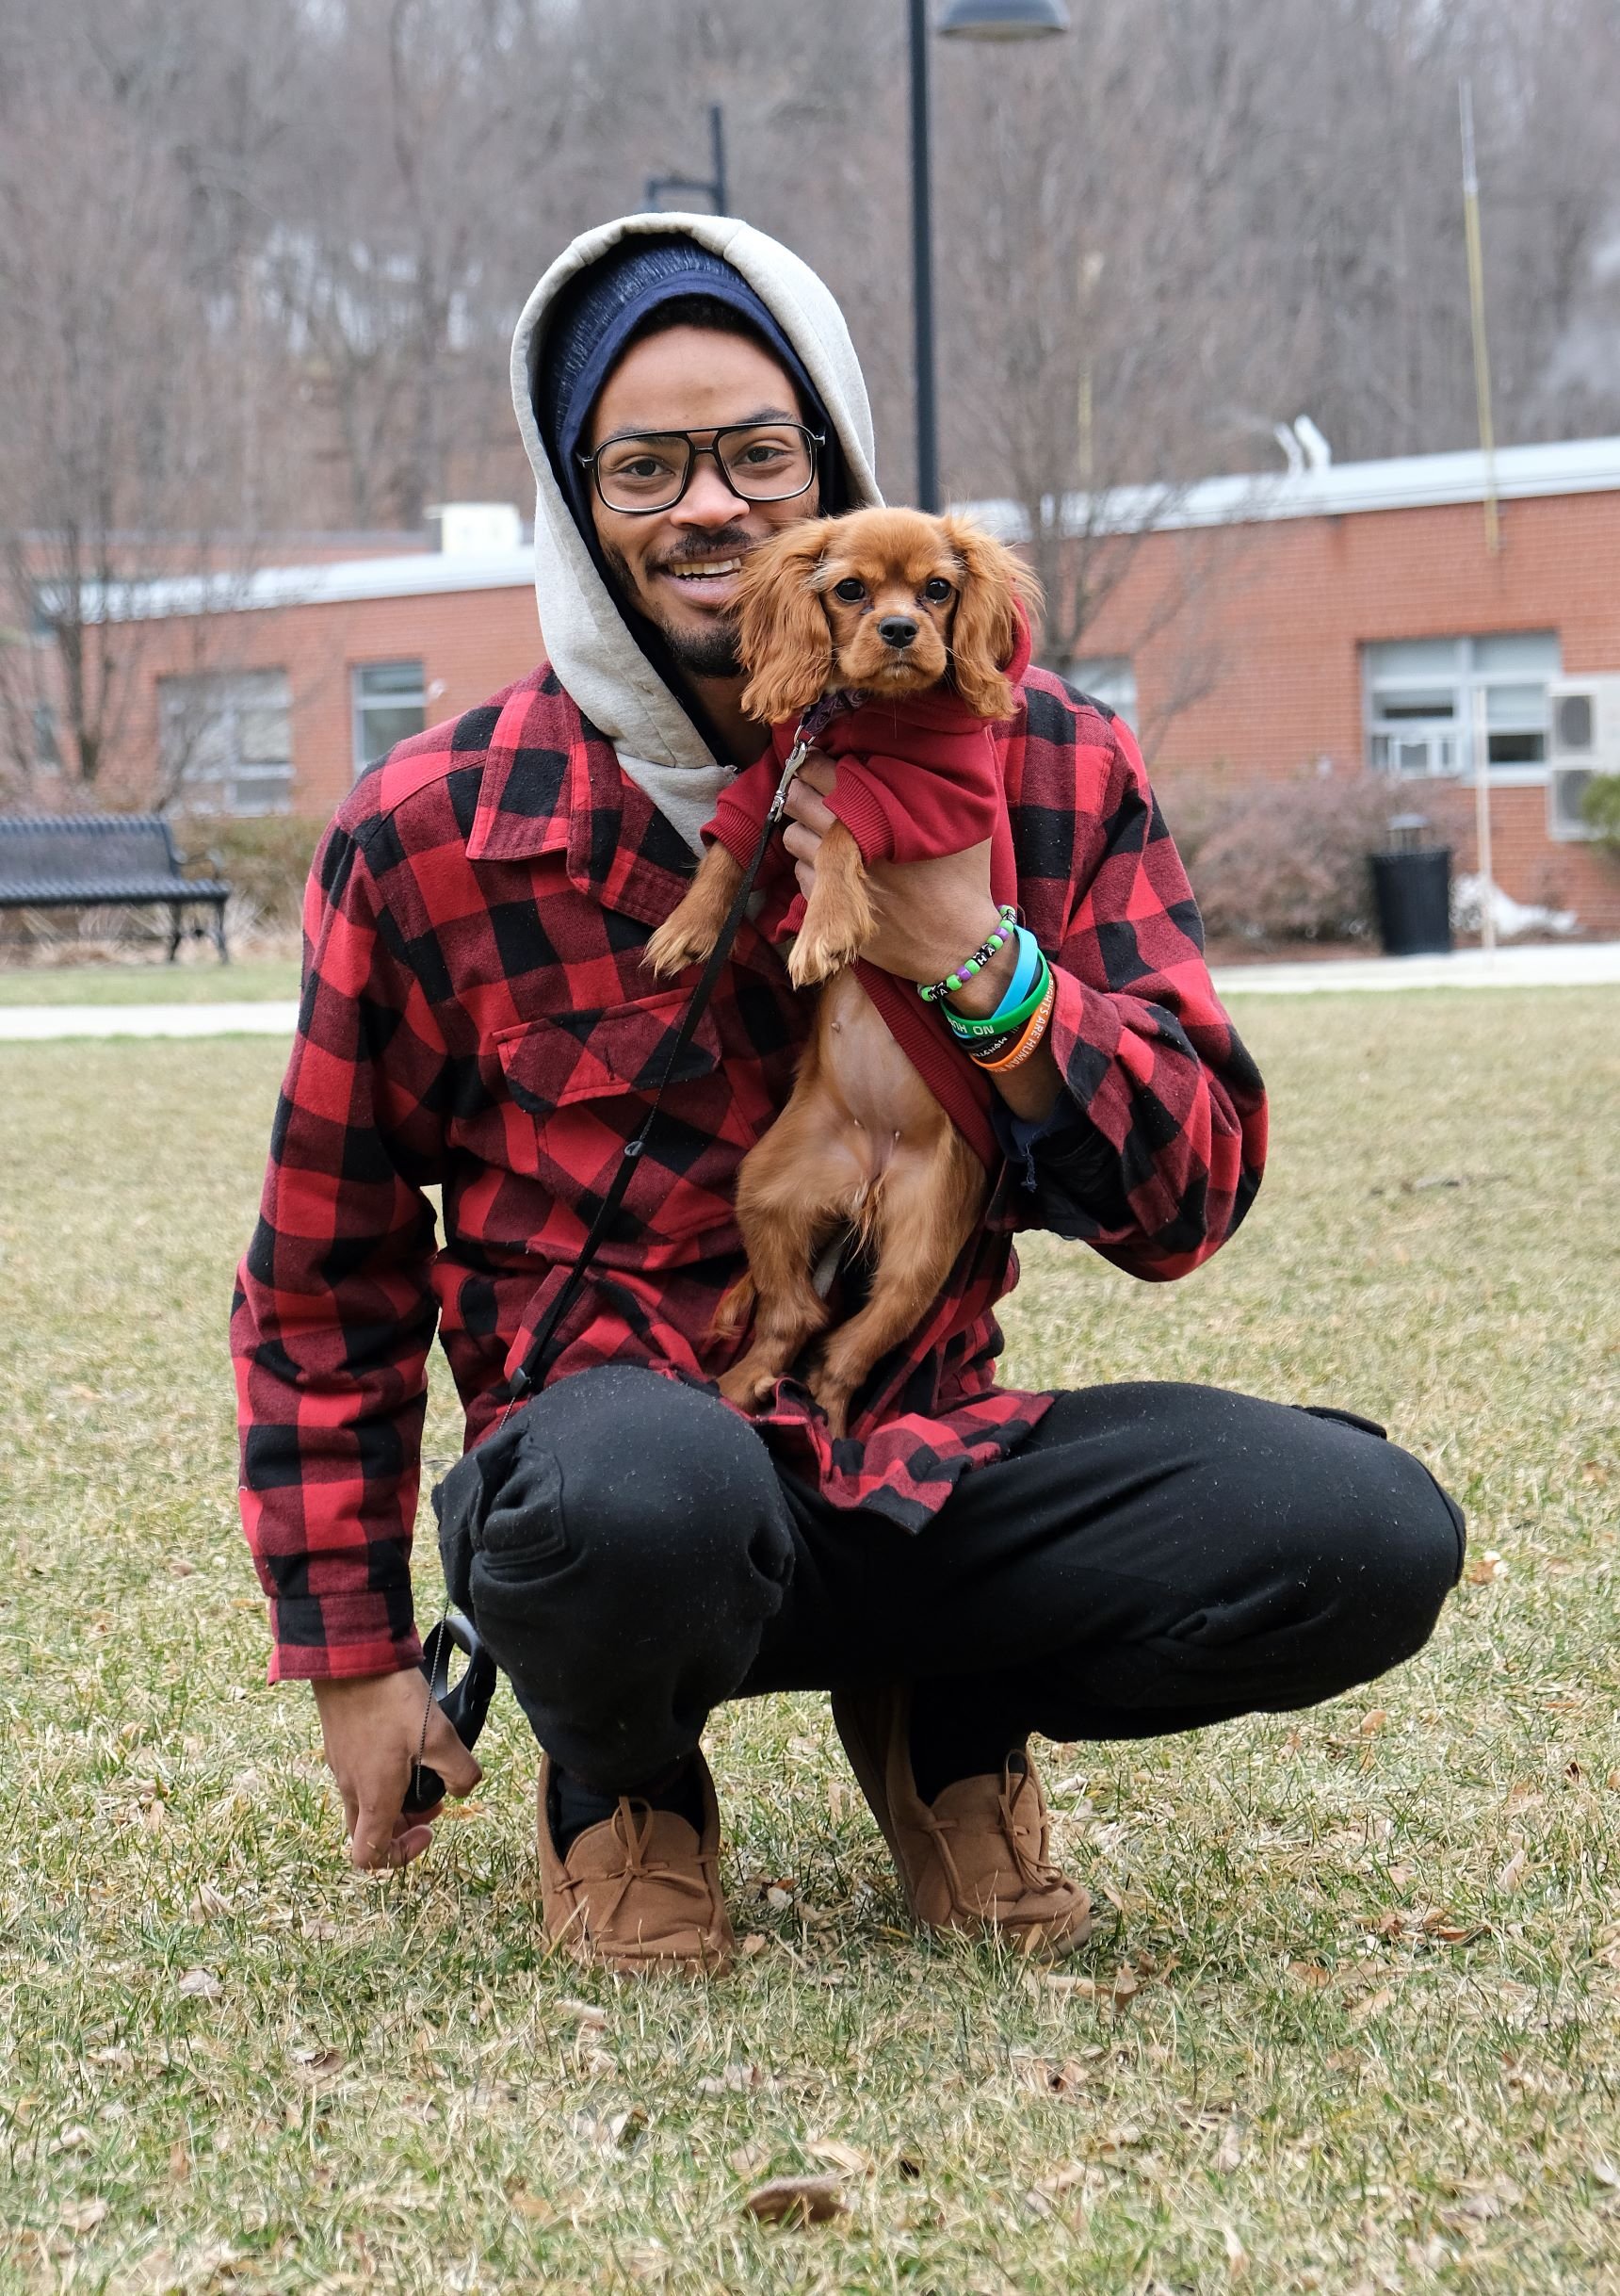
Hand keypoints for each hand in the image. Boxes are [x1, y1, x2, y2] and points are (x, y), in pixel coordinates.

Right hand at [311, 1668, 481, 1870]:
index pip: (369, 1856)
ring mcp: (341, 1763)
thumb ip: (459, 1772)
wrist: (350, 1658)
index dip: (400, 1856)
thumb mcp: (439, 1736)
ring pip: (365, 1800)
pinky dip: (383, 1773)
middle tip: (431, 1801)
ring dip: (394, 1798)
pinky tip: (405, 1743)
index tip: (428, 1829)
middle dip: (403, 1825)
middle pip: (369, 1829)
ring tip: (424, 1769)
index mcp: (373, 1796)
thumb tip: (463, 1790)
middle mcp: (350, 1786)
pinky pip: (359, 1773)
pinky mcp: (339, 1741)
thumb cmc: (390, 1699)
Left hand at [781, 757, 1001, 984]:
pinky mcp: (827, 905)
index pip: (823, 772)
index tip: (819, 764)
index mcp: (877, 811)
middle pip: (797, 800)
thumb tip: (921, 755)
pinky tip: (833, 867)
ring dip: (803, 830)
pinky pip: (800, 874)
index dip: (815, 764)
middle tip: (812, 792)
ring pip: (792, 836)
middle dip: (800, 792)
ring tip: (823, 832)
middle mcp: (849, 839)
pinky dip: (810, 866)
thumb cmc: (965, 880)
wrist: (957, 944)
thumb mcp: (965, 823)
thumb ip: (937, 785)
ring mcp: (834, 874)